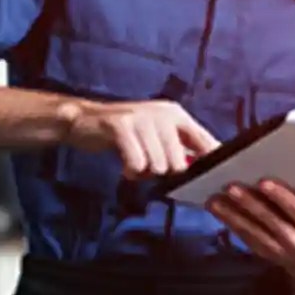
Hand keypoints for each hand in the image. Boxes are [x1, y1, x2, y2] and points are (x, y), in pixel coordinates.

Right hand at [62, 99, 219, 179]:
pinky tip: (124, 164)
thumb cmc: (126, 134)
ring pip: (158, 166)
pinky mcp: (122, 125)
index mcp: (177, 115)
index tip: (206, 182)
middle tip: (147, 165)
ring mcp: (143, 118)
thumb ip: (181, 150)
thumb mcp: (157, 136)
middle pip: (179, 163)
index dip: (209, 165)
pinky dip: (130, 171)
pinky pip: (137, 164)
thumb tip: (207, 171)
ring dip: (144, 172)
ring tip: (134, 161)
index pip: (206, 142)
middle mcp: (164, 113)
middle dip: (163, 172)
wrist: (84, 120)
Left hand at [208, 181, 294, 283]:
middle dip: (250, 204)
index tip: (264, 182)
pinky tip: (217, 210)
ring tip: (214, 200)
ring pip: (252, 232)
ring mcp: (278, 250)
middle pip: (270, 222)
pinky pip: (245, 238)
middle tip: (231, 187)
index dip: (281, 197)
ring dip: (232, 216)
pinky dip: (230, 224)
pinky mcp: (263, 253)